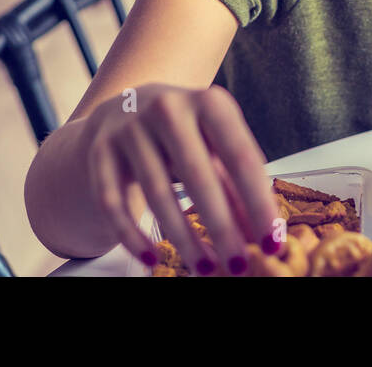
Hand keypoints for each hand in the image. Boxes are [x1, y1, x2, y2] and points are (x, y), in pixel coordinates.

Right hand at [84, 83, 280, 274]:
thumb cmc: (185, 131)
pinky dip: (132, 235)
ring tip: (205, 268)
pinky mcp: (99, 150)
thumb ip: (238, 186)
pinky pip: (113, 202)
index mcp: (209, 102)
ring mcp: (129, 128)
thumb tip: (261, 235)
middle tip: (239, 265)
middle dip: (221, 227)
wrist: (126, 105)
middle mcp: (168, 108)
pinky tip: (152, 258)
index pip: (241, 157)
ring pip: (156, 194)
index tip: (272, 241)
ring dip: (183, 238)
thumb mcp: (216, 146)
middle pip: (197, 176)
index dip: (259, 203)